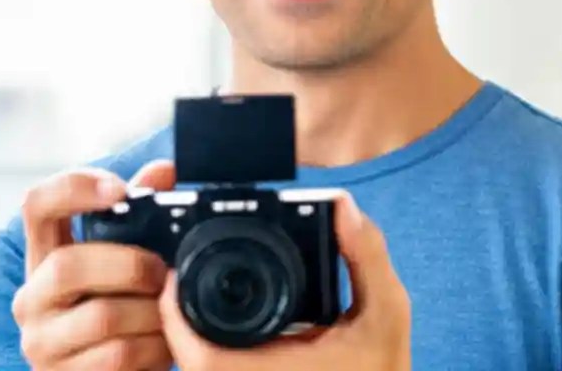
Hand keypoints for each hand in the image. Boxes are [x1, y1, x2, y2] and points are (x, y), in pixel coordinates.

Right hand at [11, 159, 177, 370]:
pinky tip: (165, 345)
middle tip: (161, 271)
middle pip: (68, 265)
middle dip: (129, 265)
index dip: (74, 189)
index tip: (118, 190)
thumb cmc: (119, 307)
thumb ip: (139, 216)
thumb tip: (163, 171)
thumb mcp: (124, 261)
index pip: (36, 205)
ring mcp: (40, 342)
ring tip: (172, 313)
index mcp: (45, 255)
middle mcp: (31, 297)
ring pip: (101, 316)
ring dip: (151, 312)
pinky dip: (154, 348)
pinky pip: (116, 357)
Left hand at [159, 192, 411, 370]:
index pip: (198, 357)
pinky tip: (229, 326)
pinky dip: (214, 351)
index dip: (174, 318)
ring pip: (202, 370)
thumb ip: (365, 255)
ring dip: (193, 338)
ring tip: (194, 296)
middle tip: (180, 279)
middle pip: (189, 363)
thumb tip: (341, 206)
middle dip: (177, 321)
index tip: (176, 276)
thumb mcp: (387, 311)